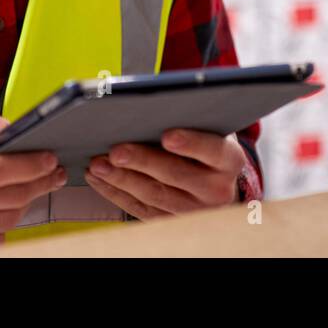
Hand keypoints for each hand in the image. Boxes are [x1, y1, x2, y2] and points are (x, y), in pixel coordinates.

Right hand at [0, 97, 66, 255]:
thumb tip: (6, 126)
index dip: (30, 165)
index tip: (48, 158)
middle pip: (10, 196)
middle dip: (40, 183)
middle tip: (53, 172)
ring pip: (7, 220)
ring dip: (26, 202)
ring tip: (33, 187)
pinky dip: (4, 223)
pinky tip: (3, 207)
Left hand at [83, 129, 246, 219]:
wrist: (216, 182)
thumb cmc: (205, 144)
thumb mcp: (209, 129)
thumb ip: (191, 119)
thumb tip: (151, 106)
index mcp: (229, 161)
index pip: (213, 151)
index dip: (191, 144)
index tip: (168, 136)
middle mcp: (216, 190)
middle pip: (176, 175)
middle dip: (142, 162)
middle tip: (116, 152)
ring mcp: (193, 210)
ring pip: (154, 196)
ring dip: (122, 179)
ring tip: (98, 165)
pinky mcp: (171, 222)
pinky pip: (140, 210)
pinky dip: (116, 193)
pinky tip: (99, 179)